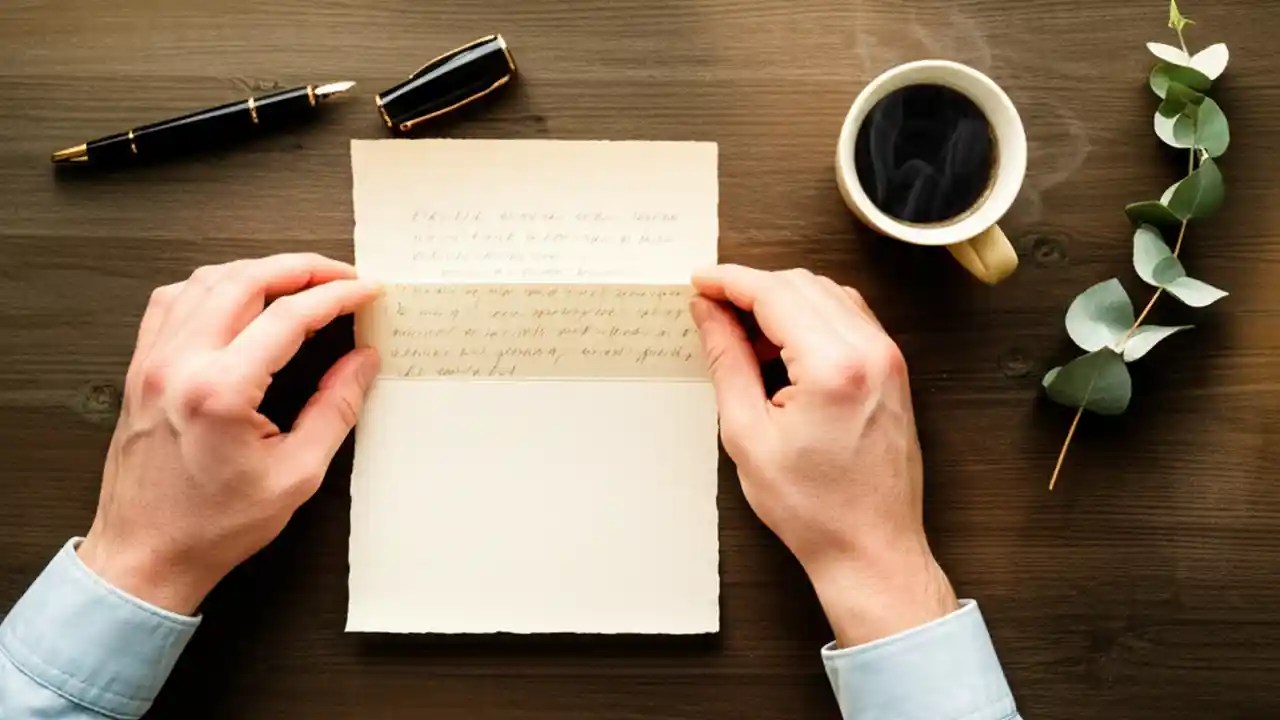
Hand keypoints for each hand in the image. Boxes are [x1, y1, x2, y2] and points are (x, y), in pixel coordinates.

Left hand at [78, 254, 381, 614]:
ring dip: (258, 270)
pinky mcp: (141, 368)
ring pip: (206, 280)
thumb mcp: (297, 474)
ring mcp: (153, 362)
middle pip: (246, 280)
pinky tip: (239, 295)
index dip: (336, 295)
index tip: (366, 290)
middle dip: (302, 268)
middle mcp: (180, 365)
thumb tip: (362, 361)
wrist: (145, 553)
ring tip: (298, 279)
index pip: (289, 316)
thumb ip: (336, 409)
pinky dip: (212, 285)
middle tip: (340, 273)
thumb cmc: (214, 526)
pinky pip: (172, 301)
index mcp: (220, 392)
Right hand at [690, 265, 956, 646]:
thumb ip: (727, 361)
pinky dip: (811, 317)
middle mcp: (871, 352)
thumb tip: (710, 314)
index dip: (730, 281)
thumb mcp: (748, 434)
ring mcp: (889, 359)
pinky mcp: (893, 370)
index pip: (775, 293)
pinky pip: (849, 317)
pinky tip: (781, 347)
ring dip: (782, 301)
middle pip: (802, 285)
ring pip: (828, 294)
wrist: (871, 548)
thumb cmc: (815, 509)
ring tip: (744, 337)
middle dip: (752, 288)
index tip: (700, 281)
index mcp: (835, 367)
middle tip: (713, 310)